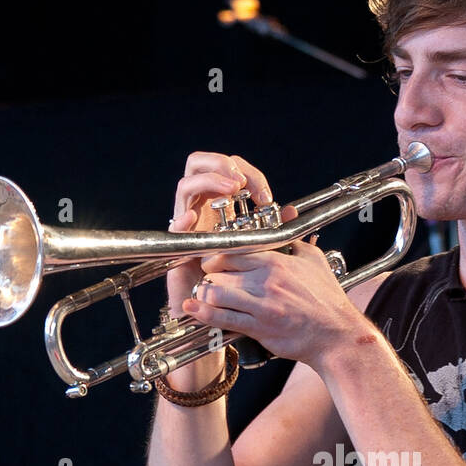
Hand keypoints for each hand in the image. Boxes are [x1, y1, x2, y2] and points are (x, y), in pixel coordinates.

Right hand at [165, 151, 298, 315]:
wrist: (209, 300)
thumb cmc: (230, 271)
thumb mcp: (256, 242)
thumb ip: (272, 225)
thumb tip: (291, 211)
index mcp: (218, 200)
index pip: (227, 168)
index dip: (248, 173)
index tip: (265, 196)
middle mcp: (200, 205)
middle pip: (199, 164)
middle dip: (222, 164)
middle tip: (242, 182)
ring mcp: (187, 221)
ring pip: (185, 186)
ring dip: (209, 181)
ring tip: (231, 189)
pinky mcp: (178, 245)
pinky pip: (174, 227)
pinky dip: (182, 220)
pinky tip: (193, 218)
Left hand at [181, 236, 365, 372]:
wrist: (336, 334)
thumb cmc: (327, 299)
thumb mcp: (313, 261)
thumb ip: (293, 239)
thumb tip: (286, 217)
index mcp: (276, 262)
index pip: (232, 250)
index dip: (215, 255)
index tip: (212, 261)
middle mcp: (265, 281)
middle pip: (219, 270)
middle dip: (207, 274)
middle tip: (206, 279)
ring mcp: (261, 305)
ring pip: (215, 292)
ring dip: (204, 294)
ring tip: (203, 296)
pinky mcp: (259, 328)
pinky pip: (223, 319)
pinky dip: (204, 314)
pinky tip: (193, 311)